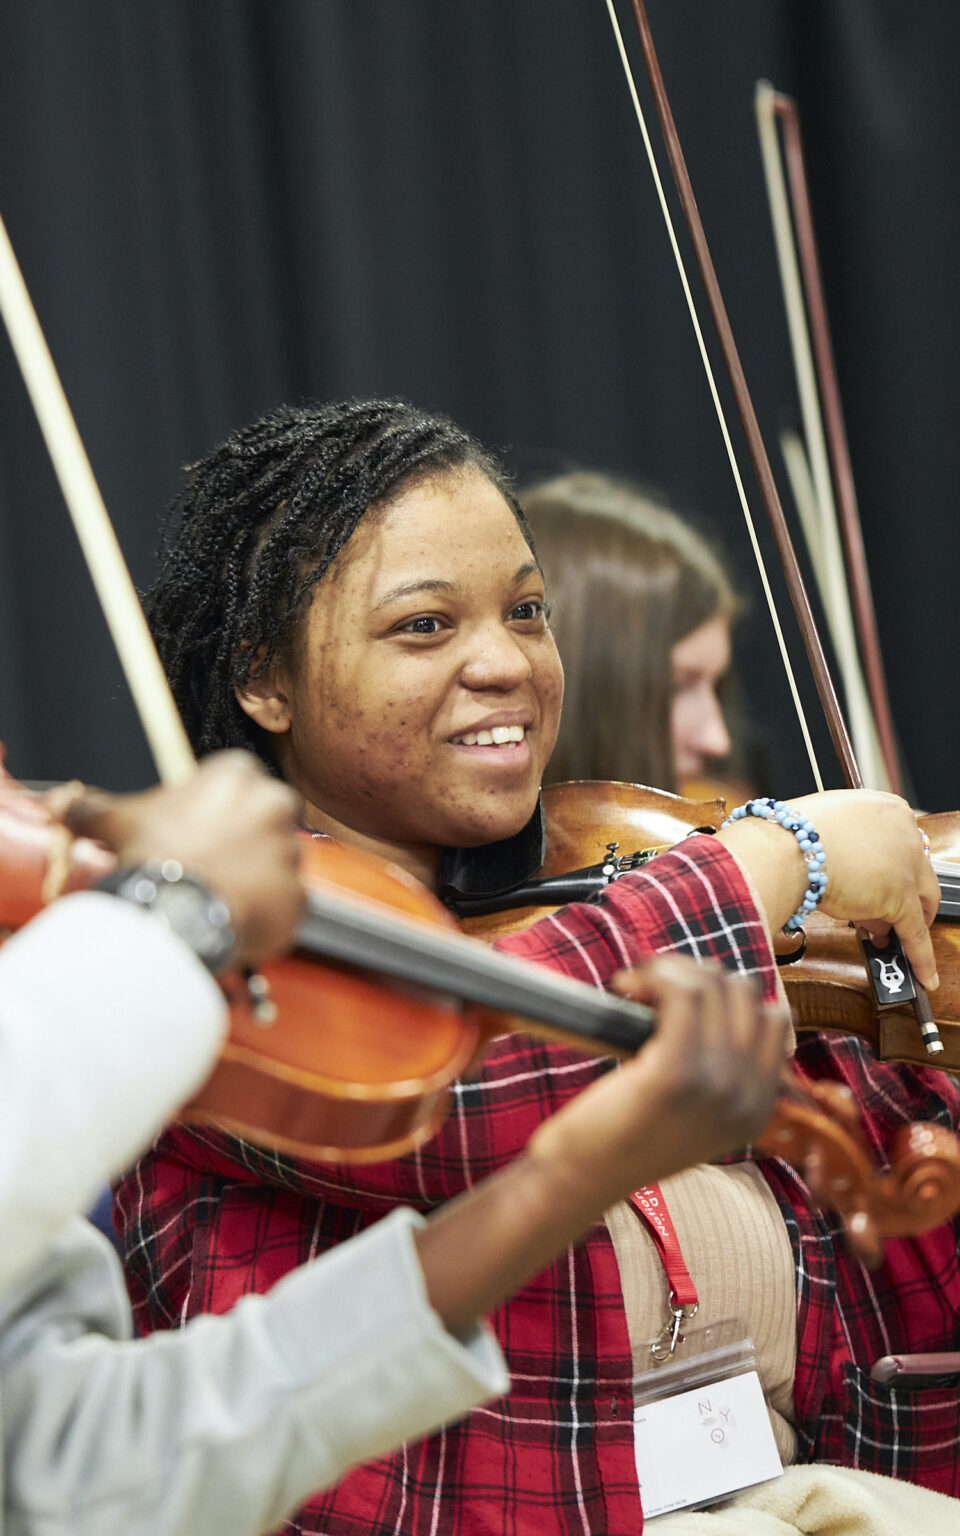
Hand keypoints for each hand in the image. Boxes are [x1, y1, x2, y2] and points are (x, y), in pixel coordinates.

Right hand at [52, 752, 303, 963]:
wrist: (172, 912)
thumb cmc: (151, 858)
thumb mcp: (115, 822)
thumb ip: (95, 807)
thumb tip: (67, 804)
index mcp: (237, 775)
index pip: (239, 783)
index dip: (218, 810)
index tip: (199, 831)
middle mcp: (274, 804)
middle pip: (268, 819)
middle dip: (246, 840)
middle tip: (213, 863)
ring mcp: (290, 852)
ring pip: (278, 864)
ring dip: (256, 878)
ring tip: (218, 895)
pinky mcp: (298, 896)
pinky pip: (286, 905)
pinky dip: (266, 914)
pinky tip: (234, 919)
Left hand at [527, 955, 790, 1205]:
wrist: (583, 1177)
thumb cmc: (624, 1135)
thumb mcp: (693, 1111)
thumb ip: (720, 1070)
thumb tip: (718, 992)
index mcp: (758, 1108)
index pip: (773, 1019)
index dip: (727, 995)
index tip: (683, 998)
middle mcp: (748, 1098)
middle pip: (743, 994)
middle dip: (697, 975)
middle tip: (652, 989)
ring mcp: (718, 1087)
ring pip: (713, 985)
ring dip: (670, 971)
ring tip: (636, 987)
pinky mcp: (675, 1074)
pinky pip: (683, 992)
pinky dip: (655, 975)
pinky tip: (627, 987)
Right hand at [791, 790, 939, 988]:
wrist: (787, 847)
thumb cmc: (792, 833)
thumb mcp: (829, 831)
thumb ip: (848, 849)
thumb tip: (852, 879)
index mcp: (888, 808)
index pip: (901, 845)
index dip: (891, 869)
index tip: (882, 882)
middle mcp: (905, 832)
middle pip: (917, 872)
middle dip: (903, 896)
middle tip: (887, 913)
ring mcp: (907, 865)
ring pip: (920, 902)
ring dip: (902, 922)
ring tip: (882, 938)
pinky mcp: (901, 898)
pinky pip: (916, 934)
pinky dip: (921, 956)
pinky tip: (924, 974)